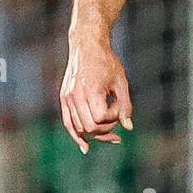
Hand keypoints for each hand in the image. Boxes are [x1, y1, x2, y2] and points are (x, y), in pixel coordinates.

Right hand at [60, 30, 132, 153]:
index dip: (113, 118)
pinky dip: (77, 136)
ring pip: (78, 129)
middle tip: (117, 120)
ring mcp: (67, 98)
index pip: (101, 118)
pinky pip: (68, 123)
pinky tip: (85, 148)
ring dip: (95, 134)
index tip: (119, 105)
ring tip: (112, 137)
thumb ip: (125, 105)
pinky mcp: (64, 98)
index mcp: (90, 90)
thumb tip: (128, 128)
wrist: (86, 45)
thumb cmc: (107, 61)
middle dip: (106, 129)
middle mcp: (75, 96)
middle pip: (89, 127)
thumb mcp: (121, 81)